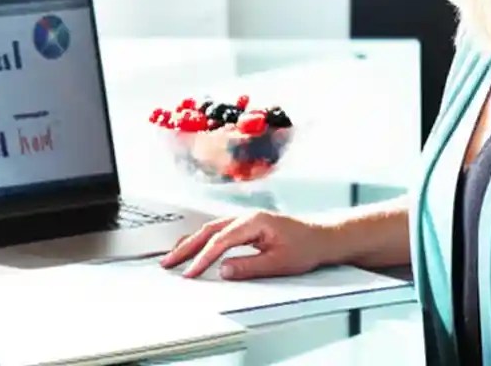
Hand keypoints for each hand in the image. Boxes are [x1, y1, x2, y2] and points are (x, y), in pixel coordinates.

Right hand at [160, 210, 332, 279]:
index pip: (220, 240)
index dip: (203, 258)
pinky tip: (194, 247)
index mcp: (254, 222)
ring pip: (211, 229)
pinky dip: (203, 240)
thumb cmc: (306, 247)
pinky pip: (219, 231)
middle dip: (186, 247)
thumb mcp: (279, 262)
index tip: (190, 272)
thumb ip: (249, 266)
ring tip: (173, 257)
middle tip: (168, 262)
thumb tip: (223, 270)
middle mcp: (247, 218)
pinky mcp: (247, 227)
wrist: (322, 237)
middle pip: (209, 231)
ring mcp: (246, 221)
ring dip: (191, 242)